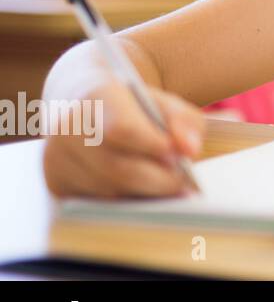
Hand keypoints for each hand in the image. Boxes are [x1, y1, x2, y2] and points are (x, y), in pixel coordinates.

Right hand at [43, 78, 206, 197]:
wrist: (87, 104)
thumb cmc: (134, 105)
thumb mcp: (164, 102)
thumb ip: (184, 120)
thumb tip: (190, 150)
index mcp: (96, 98)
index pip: (122, 128)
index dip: (153, 146)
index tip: (179, 157)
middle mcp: (68, 128)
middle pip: (117, 167)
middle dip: (157, 180)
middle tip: (184, 185)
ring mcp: (56, 158)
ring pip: (108, 191)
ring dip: (143, 194)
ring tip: (168, 188)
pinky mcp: (55, 183)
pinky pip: (96, 203)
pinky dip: (125, 202)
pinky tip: (144, 195)